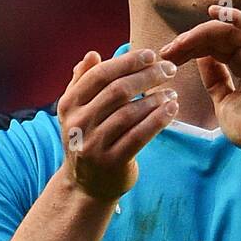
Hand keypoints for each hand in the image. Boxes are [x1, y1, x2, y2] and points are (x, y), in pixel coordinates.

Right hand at [57, 49, 179, 200]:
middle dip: (147, 76)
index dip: (127, 61)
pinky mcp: (112, 162)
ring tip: (171, 91)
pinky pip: (139, 136)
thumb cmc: (89, 139)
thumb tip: (92, 55)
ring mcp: (93, 144)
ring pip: (129, 113)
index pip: (100, 74)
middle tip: (169, 69)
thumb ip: (83, 82)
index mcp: (69, 104)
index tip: (151, 55)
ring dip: (155, 99)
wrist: (86, 185)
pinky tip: (172, 109)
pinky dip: (158, 120)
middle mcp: (78, 123)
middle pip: (117, 91)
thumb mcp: (79, 111)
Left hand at [158, 4, 240, 159]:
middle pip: (218, 38)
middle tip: (167, 50)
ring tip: (180, 42)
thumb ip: (214, 79)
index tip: (167, 56)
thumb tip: (201, 58)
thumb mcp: (223, 101)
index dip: (189, 49)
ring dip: (202, 33)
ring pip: (229, 30)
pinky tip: (215, 12)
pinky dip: (236, 16)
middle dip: (190, 41)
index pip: (213, 49)